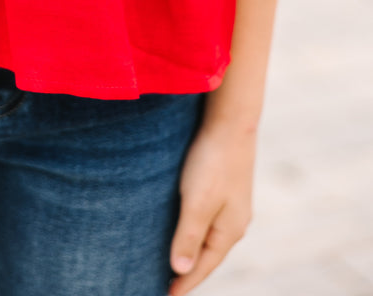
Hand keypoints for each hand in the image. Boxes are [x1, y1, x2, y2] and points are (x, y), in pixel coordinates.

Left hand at [167, 120, 256, 294]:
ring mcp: (232, 205)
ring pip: (208, 237)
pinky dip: (194, 230)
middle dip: (188, 271)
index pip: (204, 267)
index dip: (185, 283)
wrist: (231, 121)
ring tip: (171, 261)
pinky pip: (208, 219)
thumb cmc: (212, 162)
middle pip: (208, 255)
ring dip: (191, 249)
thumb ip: (188, 236)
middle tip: (165, 283)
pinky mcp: (225, 188)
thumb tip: (180, 270)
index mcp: (230, 231)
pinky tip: (183, 226)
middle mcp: (234, 222)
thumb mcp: (197, 202)